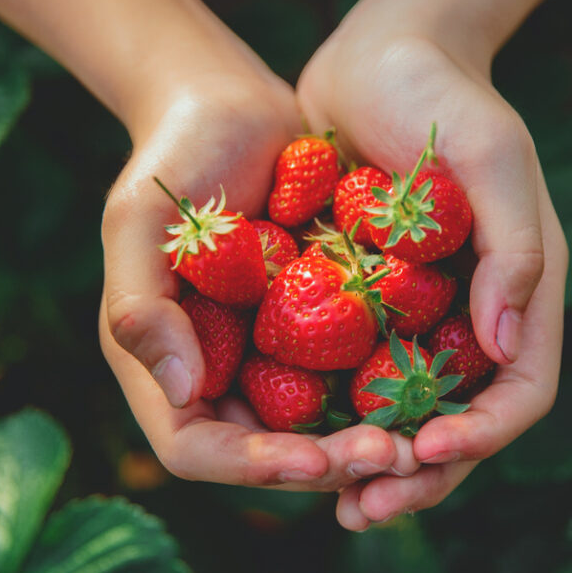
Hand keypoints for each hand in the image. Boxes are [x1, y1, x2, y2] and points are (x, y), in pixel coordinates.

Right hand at [99, 73, 418, 491]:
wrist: (234, 107)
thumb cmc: (174, 156)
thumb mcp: (140, 222)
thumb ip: (141, 306)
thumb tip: (179, 392)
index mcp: (164, 363)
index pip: (196, 447)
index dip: (252, 465)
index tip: (315, 460)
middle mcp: (216, 373)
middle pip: (267, 453)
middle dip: (327, 463)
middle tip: (392, 454)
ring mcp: (267, 355)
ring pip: (316, 427)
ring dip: (364, 440)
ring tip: (418, 437)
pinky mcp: (315, 329)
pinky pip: (349, 376)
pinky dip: (384, 392)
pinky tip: (431, 389)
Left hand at [297, 0, 566, 528]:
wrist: (378, 54)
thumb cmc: (442, 96)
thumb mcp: (492, 158)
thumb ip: (515, 250)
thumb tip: (505, 348)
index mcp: (521, 291)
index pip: (520, 392)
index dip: (480, 435)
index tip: (423, 449)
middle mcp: (475, 315)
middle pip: (462, 422)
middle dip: (421, 472)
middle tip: (364, 509)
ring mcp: (423, 313)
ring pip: (408, 412)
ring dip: (376, 461)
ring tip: (333, 502)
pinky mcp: (370, 302)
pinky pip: (357, 375)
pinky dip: (336, 414)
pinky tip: (294, 439)